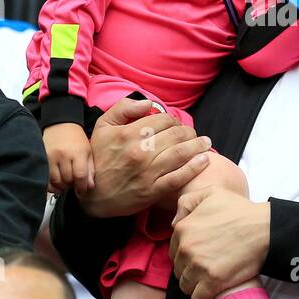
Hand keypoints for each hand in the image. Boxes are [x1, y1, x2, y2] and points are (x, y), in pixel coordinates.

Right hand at [43, 122, 92, 196]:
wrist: (61, 124)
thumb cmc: (77, 139)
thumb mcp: (88, 151)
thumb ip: (90, 169)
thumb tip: (89, 187)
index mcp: (78, 153)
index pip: (80, 175)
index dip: (81, 187)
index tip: (82, 191)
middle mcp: (63, 155)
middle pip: (67, 180)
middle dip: (71, 186)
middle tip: (73, 184)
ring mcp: (51, 157)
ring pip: (55, 181)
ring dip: (61, 186)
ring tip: (65, 182)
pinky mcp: (42, 158)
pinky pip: (45, 177)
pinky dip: (51, 183)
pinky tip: (56, 180)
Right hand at [80, 98, 211, 217]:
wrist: (92, 196)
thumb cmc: (98, 158)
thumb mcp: (102, 127)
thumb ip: (123, 109)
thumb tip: (148, 103)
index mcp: (129, 134)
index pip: (163, 120)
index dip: (174, 120)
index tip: (176, 125)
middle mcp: (141, 151)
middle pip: (176, 135)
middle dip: (189, 132)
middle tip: (193, 134)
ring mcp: (148, 172)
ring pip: (181, 154)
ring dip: (197, 146)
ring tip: (206, 143)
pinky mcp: (153, 191)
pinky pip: (178, 177)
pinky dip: (194, 168)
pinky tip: (204, 160)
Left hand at [170, 188, 269, 298]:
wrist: (264, 228)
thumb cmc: (241, 210)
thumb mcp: (211, 193)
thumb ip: (186, 202)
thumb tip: (174, 222)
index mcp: (183, 229)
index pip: (173, 250)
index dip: (184, 254)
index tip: (198, 255)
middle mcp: (187, 249)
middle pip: (178, 269)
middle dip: (188, 270)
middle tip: (204, 268)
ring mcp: (198, 267)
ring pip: (185, 285)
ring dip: (193, 285)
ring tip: (206, 281)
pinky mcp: (212, 282)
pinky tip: (208, 294)